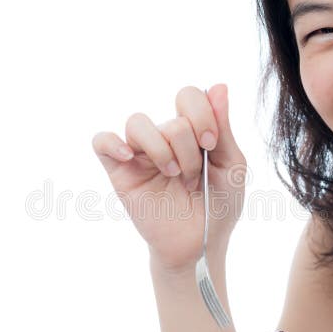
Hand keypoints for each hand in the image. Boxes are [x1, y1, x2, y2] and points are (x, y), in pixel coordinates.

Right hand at [91, 84, 247, 270]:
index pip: (189, 96)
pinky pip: (102, 142)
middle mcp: (164, 137)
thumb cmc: (218, 206)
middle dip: (189, 151)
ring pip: (138, 123)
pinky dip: (113, 143)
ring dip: (161, 151)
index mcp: (192, 130)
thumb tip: (218, 86)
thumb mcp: (230, 165)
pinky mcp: (119, 172)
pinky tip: (130, 158)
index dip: (201, 114)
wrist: (199, 244)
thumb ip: (223, 126)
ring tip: (172, 175)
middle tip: (194, 178)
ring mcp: (140, 153)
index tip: (211, 143)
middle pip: (171, 120)